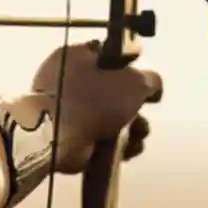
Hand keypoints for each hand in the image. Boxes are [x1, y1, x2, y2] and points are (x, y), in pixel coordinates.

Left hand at [31, 41, 162, 173]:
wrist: (55, 137)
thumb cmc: (93, 100)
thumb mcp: (134, 82)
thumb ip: (150, 79)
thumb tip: (152, 85)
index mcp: (76, 55)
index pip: (110, 55)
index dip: (133, 69)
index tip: (146, 86)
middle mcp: (68, 79)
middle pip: (113, 91)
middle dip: (135, 108)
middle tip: (142, 119)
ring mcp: (66, 109)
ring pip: (109, 117)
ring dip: (130, 129)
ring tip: (137, 138)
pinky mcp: (67, 135)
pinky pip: (98, 136)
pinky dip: (115, 145)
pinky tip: (127, 152)